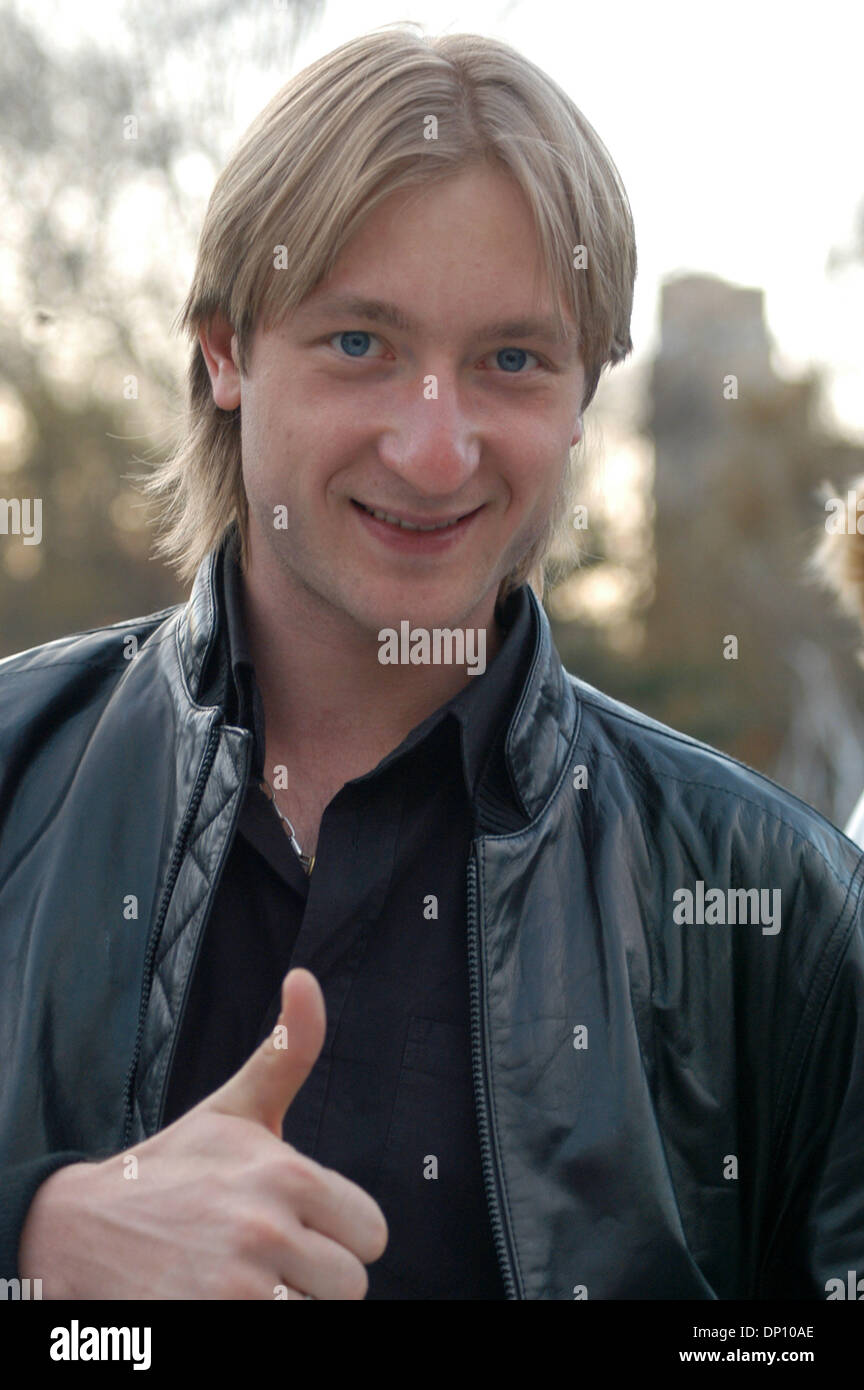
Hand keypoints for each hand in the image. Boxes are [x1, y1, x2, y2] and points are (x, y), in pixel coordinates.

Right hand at [18, 968, 387, 1298]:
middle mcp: (266, 1230)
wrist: (80, 1228)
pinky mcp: (207, 1329)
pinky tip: (221, 1303)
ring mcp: (236, 1290)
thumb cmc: (172, 1168)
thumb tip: (305, 977)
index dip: (340, 1235)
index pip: (371, 1234)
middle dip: (313, 1278)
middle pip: (349, 1286)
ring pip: (313, 1319)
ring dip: (284, 1306)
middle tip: (268, 1260)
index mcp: (285, 1173)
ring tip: (243, 1282)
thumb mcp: (235, 1108)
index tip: (301, 1225)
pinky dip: (251, 1328)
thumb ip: (288, 1049)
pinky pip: (274, 1341)